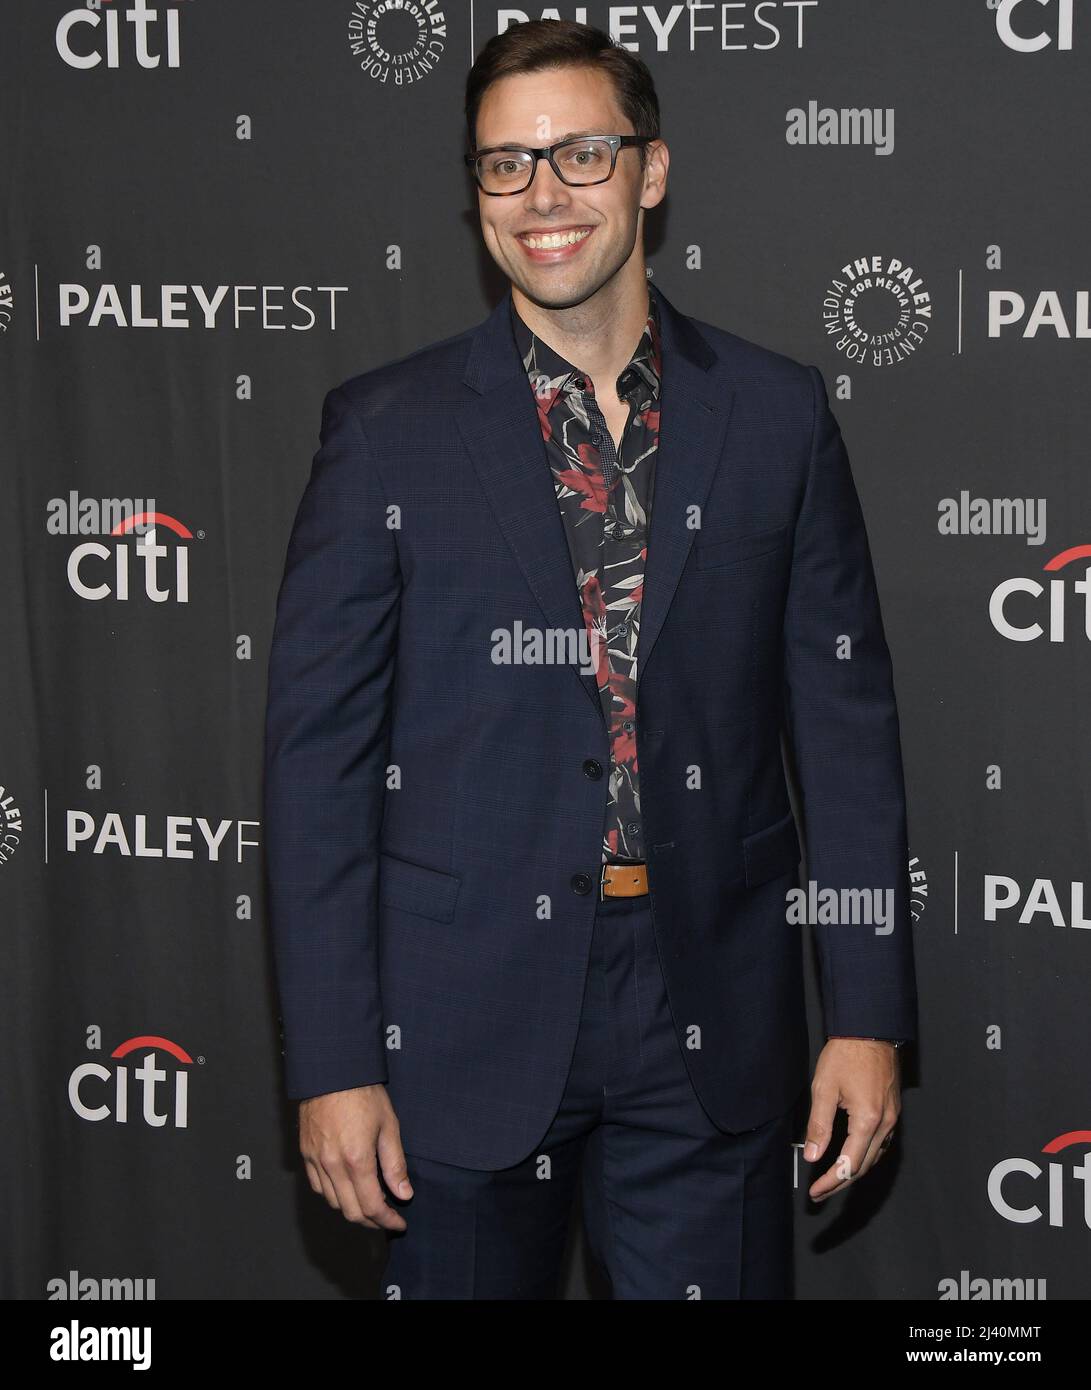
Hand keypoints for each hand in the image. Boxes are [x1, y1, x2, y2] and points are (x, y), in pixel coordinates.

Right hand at [299, 1084, 412, 1229]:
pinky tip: (346, 1188)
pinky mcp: (305, 1153)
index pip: (371, 1206)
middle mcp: (332, 1165)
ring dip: (352, 1209)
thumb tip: (403, 1194)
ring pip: (332, 1202)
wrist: (332, 1070)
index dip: (387, 1221)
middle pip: (350, 1211)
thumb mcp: (389, 1126)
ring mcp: (316, 1160)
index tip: (398, 1223)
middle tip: (387, 1219)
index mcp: (356, 1160)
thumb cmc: (363, 1093)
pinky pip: (317, 1186)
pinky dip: (333, 1195)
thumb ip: (395, 1164)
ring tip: (369, 1204)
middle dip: (371, 1221)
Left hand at [803, 1038, 900, 1202]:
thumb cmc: (846, 1055)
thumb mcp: (824, 1088)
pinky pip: (881, 1142)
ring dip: (854, 1170)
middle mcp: (885, 1123)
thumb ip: (819, 1126)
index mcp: (868, 1120)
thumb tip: (812, 1155)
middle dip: (841, 1182)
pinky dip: (865, 1155)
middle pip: (864, 1165)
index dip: (831, 1182)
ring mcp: (892, 1117)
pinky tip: (852, 1155)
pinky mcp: (893, 1110)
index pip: (849, 1164)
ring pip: (875, 1156)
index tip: (816, 1191)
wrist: (869, 1030)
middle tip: (821, 1192)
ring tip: (832, 1178)